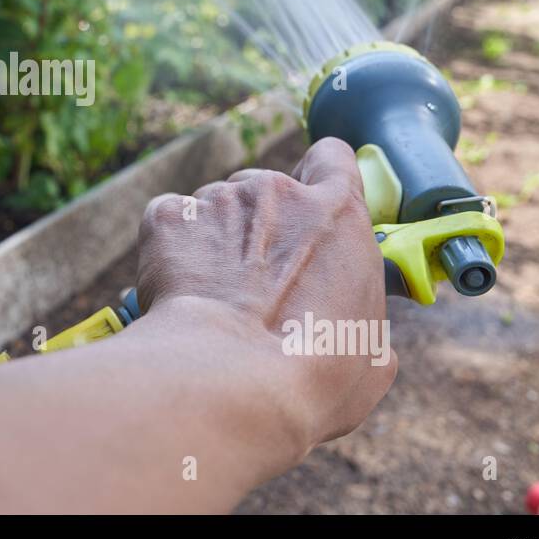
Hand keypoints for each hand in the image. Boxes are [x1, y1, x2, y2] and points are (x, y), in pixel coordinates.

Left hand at [133, 137, 396, 454]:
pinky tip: (179, 292)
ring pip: (216, 208)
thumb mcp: (371, 355)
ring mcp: (218, 199)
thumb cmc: (311, 374)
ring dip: (217, 241)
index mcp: (336, 213)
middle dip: (262, 226)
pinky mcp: (167, 218)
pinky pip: (170, 222)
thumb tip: (364, 344)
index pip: (333, 159)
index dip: (322, 180)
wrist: (230, 378)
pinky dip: (171, 250)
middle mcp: (276, 191)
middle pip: (267, 190)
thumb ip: (362, 320)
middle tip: (256, 283)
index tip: (312, 209)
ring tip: (214, 299)